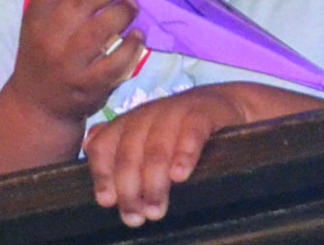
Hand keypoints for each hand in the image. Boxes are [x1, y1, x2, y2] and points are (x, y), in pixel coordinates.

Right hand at [8, 0, 143, 128]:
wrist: (40, 107)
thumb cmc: (44, 57)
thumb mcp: (38, 28)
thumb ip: (59, 2)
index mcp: (34, 22)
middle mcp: (48, 42)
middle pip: (80, 2)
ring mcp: (69, 66)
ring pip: (100, 29)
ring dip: (123, 12)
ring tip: (132, 6)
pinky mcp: (90, 87)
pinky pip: (117, 62)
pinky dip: (133, 45)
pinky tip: (137, 36)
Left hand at [83, 82, 323, 226]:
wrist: (227, 105)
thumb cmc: (180, 132)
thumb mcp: (148, 139)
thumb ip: (120, 152)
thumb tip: (97, 173)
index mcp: (129, 122)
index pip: (104, 144)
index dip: (102, 173)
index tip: (107, 202)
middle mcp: (147, 114)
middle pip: (129, 151)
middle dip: (129, 186)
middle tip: (135, 218)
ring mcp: (174, 111)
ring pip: (157, 146)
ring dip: (153, 180)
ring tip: (155, 210)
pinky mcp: (203, 113)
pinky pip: (191, 132)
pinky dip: (184, 154)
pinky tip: (181, 175)